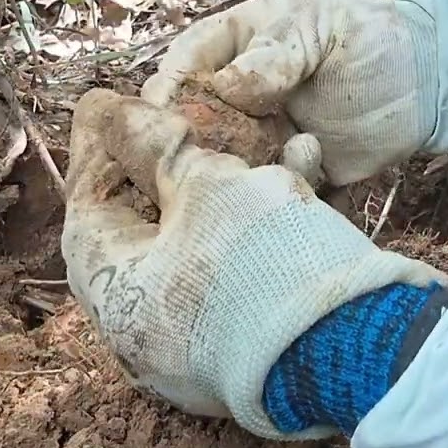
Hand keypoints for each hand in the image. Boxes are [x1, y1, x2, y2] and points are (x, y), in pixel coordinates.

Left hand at [60, 88, 447, 438]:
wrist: (359, 343)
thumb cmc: (260, 259)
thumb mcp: (205, 184)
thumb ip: (151, 145)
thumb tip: (102, 112)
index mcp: (116, 298)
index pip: (88, 209)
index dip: (99, 149)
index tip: (106, 103)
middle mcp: (149, 331)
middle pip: (150, 226)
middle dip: (173, 164)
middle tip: (181, 118)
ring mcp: (203, 344)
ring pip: (209, 241)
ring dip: (236, 184)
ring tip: (270, 136)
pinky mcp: (257, 340)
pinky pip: (247, 268)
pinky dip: (266, 221)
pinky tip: (306, 167)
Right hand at [140, 0, 439, 185]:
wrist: (433, 79)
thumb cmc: (371, 37)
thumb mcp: (318, 27)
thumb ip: (272, 56)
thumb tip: (225, 89)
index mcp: (234, 47)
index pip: (180, 70)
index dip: (166, 96)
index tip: (167, 124)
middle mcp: (240, 98)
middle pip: (191, 130)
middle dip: (195, 150)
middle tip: (213, 164)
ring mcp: (264, 139)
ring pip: (226, 170)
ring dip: (241, 178)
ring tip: (282, 165)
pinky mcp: (293, 174)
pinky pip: (270, 195)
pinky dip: (278, 198)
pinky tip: (306, 178)